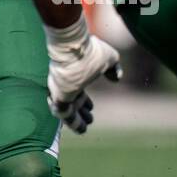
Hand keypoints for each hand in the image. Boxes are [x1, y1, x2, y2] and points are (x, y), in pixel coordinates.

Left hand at [44, 14, 121, 133]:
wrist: (75, 47)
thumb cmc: (90, 50)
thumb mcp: (108, 57)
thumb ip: (114, 68)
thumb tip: (117, 78)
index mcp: (74, 75)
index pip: (77, 92)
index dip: (84, 101)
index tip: (91, 108)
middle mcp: (65, 84)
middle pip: (72, 102)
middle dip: (80, 112)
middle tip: (89, 120)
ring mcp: (60, 90)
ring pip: (67, 110)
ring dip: (76, 121)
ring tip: (84, 129)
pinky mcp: (58, 96)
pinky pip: (63, 113)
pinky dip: (71, 121)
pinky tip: (79, 127)